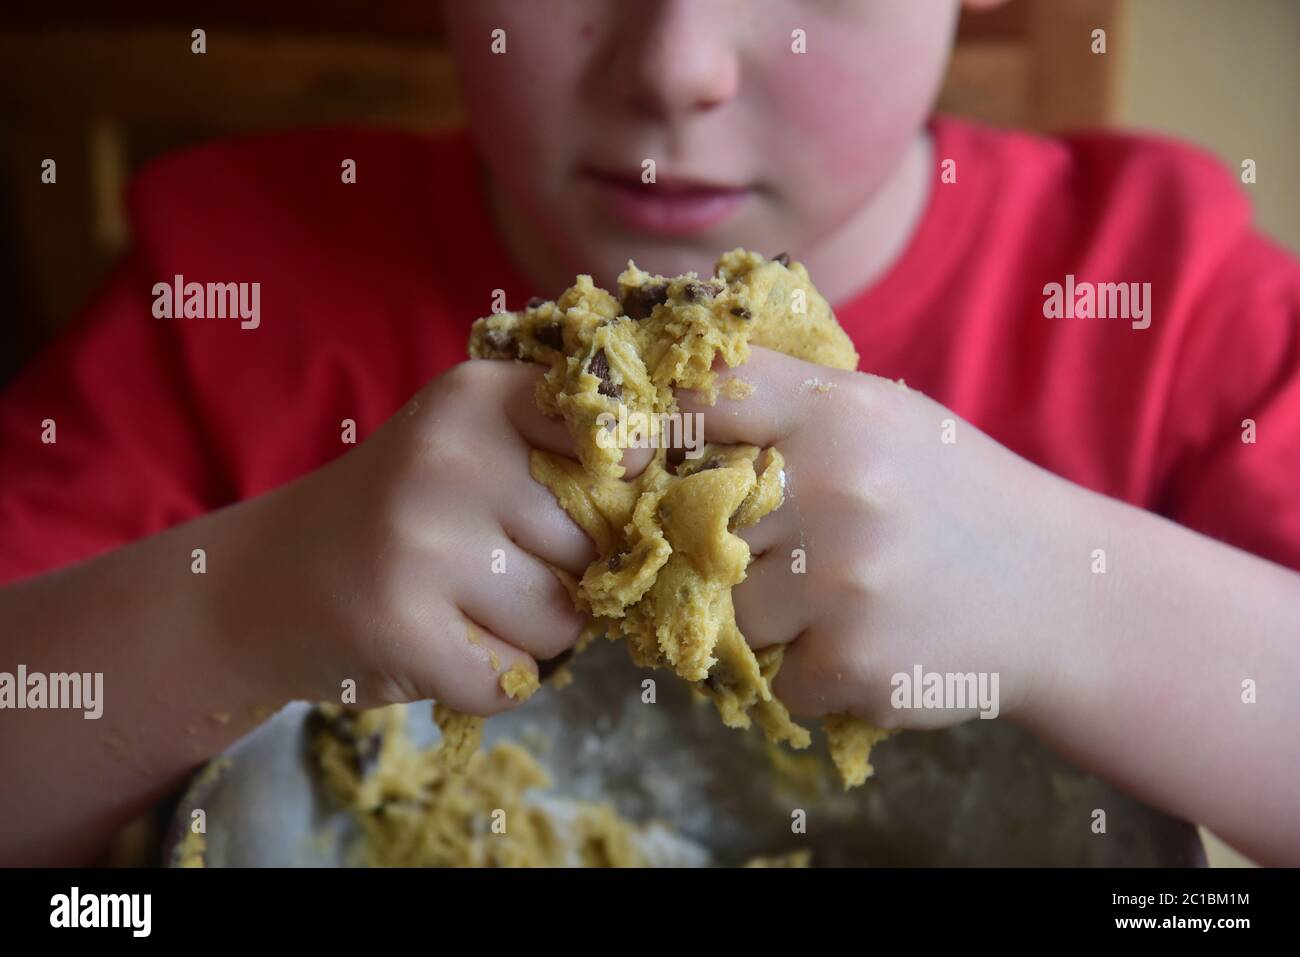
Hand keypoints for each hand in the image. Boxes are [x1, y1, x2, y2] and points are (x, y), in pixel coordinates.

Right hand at [220, 360, 601, 713]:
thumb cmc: (407, 511)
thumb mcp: (474, 441)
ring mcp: (420, 544)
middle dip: (567, 573)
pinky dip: (490, 679)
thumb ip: (570, 445)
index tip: (582, 501)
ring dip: (529, 634)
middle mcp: (449, 457)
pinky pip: (514, 679)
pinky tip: (439, 642)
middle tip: (491, 562)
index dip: (622, 488)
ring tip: (461, 603)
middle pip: (598, 546)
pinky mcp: (399, 629)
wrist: (270, 579)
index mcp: (478, 395)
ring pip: (564, 620)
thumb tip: (683, 476)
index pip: (624, 440)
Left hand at [678, 347, 1091, 730]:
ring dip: (760, 618)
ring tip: (827, 599)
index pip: (702, 397)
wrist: (1058, 589)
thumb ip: (778, 405)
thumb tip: (649, 417)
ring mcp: (845, 581)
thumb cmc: (946, 493)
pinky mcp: (856, 663)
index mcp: (836, 415)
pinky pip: (774, 676)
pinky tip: (863, 642)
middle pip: (693, 524)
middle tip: (760, 551)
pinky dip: (805, 670)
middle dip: (709, 546)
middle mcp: (836, 489)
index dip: (640, 425)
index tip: (617, 460)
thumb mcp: (876, 417)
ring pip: (725, 610)